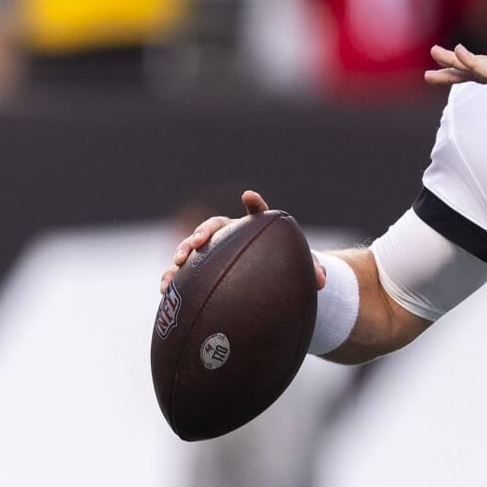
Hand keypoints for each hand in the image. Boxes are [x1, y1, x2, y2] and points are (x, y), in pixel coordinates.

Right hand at [159, 190, 326, 292]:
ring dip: (182, 253)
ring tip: (175, 265)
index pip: (257, 213)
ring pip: (193, 249)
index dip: (254, 204)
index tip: (249, 197)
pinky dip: (173, 279)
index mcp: (256, 230)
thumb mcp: (301, 269)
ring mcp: (214, 253)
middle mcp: (232, 237)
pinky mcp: (202, 273)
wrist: (269, 283)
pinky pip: (184, 274)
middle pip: (215, 227)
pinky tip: (164, 289)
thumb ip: (312, 271)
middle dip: (203, 232)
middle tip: (197, 243)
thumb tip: (322, 282)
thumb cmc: (286, 270)